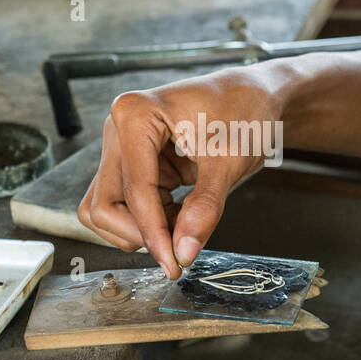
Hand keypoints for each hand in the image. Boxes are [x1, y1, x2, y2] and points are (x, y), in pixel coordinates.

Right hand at [77, 67, 284, 278]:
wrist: (256, 95)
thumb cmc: (245, 111)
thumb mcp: (230, 162)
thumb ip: (205, 208)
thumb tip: (183, 251)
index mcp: (136, 115)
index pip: (134, 191)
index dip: (153, 234)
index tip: (174, 264)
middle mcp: (119, 128)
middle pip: (104, 203)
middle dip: (139, 233)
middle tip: (177, 250)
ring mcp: (122, 145)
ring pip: (105, 207)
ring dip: (138, 229)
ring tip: (182, 226)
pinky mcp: (132, 162)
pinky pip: (124, 204)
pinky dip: (148, 220)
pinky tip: (179, 216)